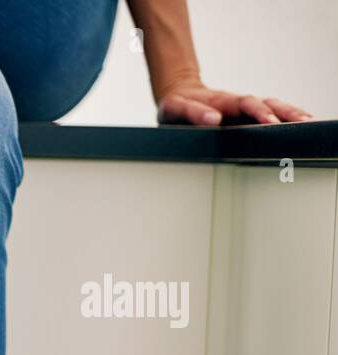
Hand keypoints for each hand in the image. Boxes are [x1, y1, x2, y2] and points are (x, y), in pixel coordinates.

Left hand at [157, 83, 311, 125]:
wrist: (178, 98)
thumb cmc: (176, 106)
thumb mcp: (175, 108)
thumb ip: (192, 113)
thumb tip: (213, 119)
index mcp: (222, 102)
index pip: (246, 104)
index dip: (259, 112)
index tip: (270, 122)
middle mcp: (237, 105)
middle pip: (267, 104)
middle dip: (285, 113)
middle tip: (302, 123)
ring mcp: (243, 111)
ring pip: (273, 109)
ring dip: (291, 115)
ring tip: (311, 124)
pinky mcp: (245, 118)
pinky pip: (270, 116)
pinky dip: (286, 119)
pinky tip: (301, 125)